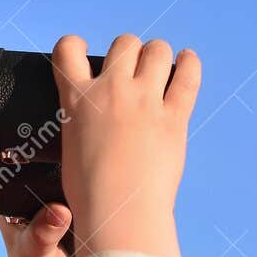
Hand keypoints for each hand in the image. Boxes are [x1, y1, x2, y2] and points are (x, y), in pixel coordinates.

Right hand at [49, 33, 200, 256]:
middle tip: (133, 72)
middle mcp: (111, 91)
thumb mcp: (71, 148)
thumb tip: (92, 118)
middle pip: (124, 44)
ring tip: (161, 69)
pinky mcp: (174, 117)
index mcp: (77, 100)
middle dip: (130, 53)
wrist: (119, 213)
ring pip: (157, 51)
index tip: (83, 52)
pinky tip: (188, 62)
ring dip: (158, 56)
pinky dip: (190, 64)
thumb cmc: (90, 194)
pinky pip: (187, 76)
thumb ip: (81, 122)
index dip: (75, 45)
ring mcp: (144, 101)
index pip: (67, 49)